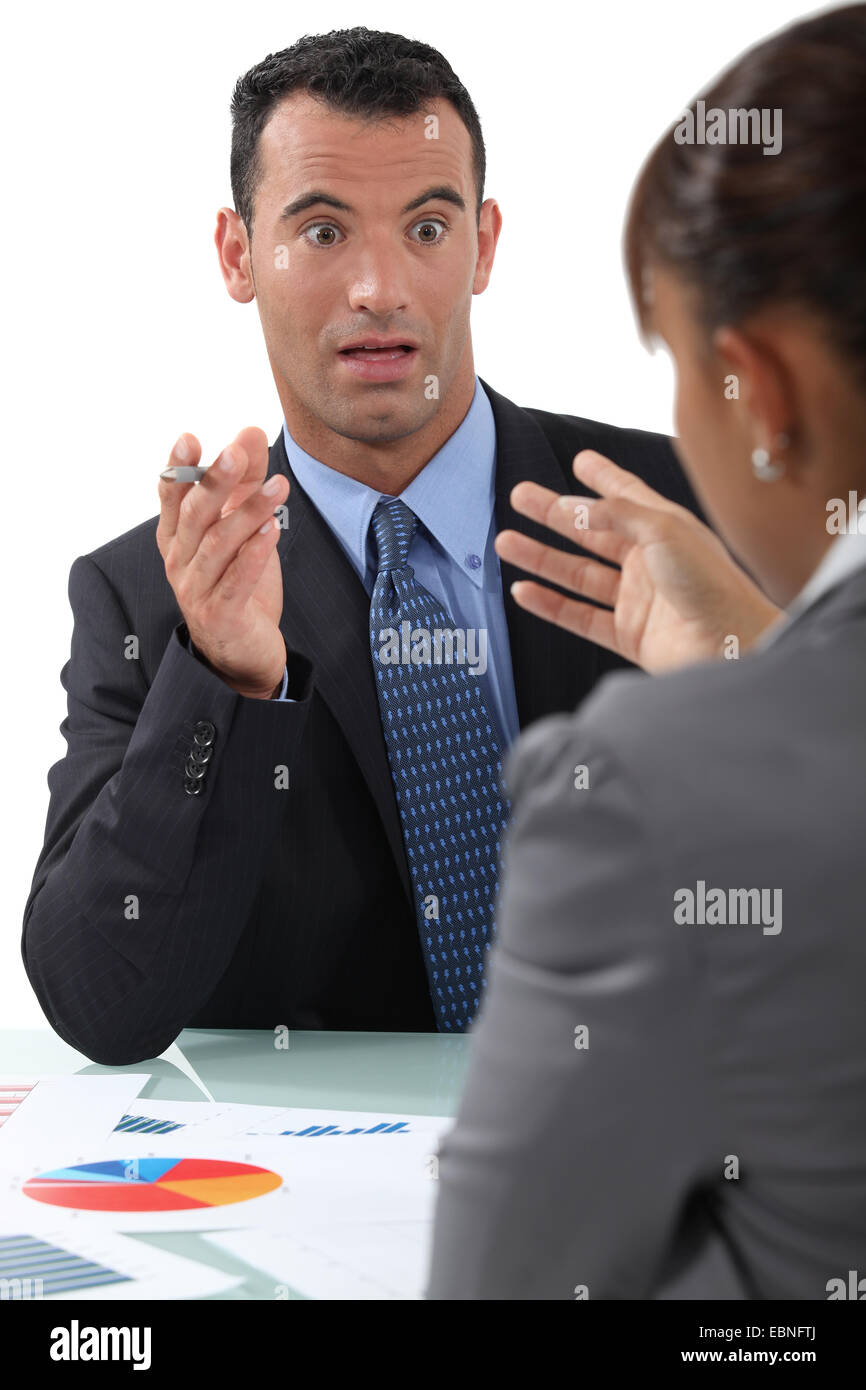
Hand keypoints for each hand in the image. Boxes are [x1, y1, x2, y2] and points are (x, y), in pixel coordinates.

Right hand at [156, 427, 289, 698]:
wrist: (242, 653)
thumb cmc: (238, 586)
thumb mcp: (242, 528)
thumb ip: (244, 482)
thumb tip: (249, 432)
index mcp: (177, 538)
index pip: (172, 497)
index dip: (179, 468)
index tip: (189, 438)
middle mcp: (180, 562)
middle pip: (194, 515)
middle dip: (214, 482)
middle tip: (235, 452)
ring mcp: (197, 590)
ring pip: (218, 545)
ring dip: (248, 513)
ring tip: (277, 487)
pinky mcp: (222, 614)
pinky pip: (236, 581)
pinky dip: (253, 554)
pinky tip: (271, 530)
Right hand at [495, 449, 781, 672]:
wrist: (730, 646)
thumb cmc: (713, 585)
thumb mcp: (665, 531)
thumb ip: (618, 514)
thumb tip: (578, 506)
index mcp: (665, 529)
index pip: (627, 495)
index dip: (603, 477)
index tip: (580, 461)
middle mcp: (649, 562)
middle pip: (592, 533)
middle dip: (554, 514)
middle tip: (521, 497)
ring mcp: (637, 600)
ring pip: (578, 574)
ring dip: (541, 558)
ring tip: (506, 542)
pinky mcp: (628, 635)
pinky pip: (579, 616)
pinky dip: (549, 604)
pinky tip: (525, 591)